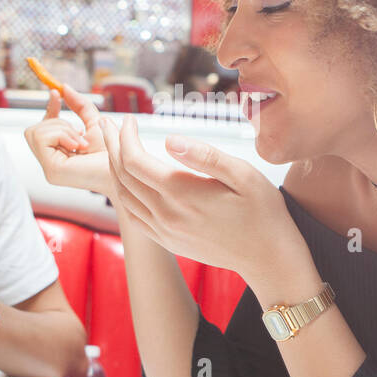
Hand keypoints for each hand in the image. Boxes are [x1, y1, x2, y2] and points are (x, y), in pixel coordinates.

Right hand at [23, 84, 111, 196]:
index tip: (56, 93)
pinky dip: (61, 135)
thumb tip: (64, 87)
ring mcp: (49, 170)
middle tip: (79, 133)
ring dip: (62, 129)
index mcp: (59, 155)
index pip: (42, 129)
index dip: (48, 109)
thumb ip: (80, 106)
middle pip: (33, 130)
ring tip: (81, 142)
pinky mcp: (51, 170)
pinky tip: (78, 146)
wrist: (126, 170)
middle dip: (56, 123)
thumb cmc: (115, 152)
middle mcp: (50, 164)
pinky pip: (42, 138)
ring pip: (35, 132)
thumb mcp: (96, 122)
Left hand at [103, 116, 302, 280]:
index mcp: (181, 193)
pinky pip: (132, 216)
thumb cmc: (262, 212)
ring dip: (113, 168)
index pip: (134, 160)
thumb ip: (205, 156)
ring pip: (123, 196)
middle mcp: (166, 214)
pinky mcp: (167, 241)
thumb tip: (169, 139)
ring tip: (112, 146)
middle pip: (123, 175)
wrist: (268, 258)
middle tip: (108, 123)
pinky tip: (125, 182)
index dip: (125, 136)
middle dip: (112, 146)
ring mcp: (164, 231)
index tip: (130, 119)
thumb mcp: (244, 175)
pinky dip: (122, 193)